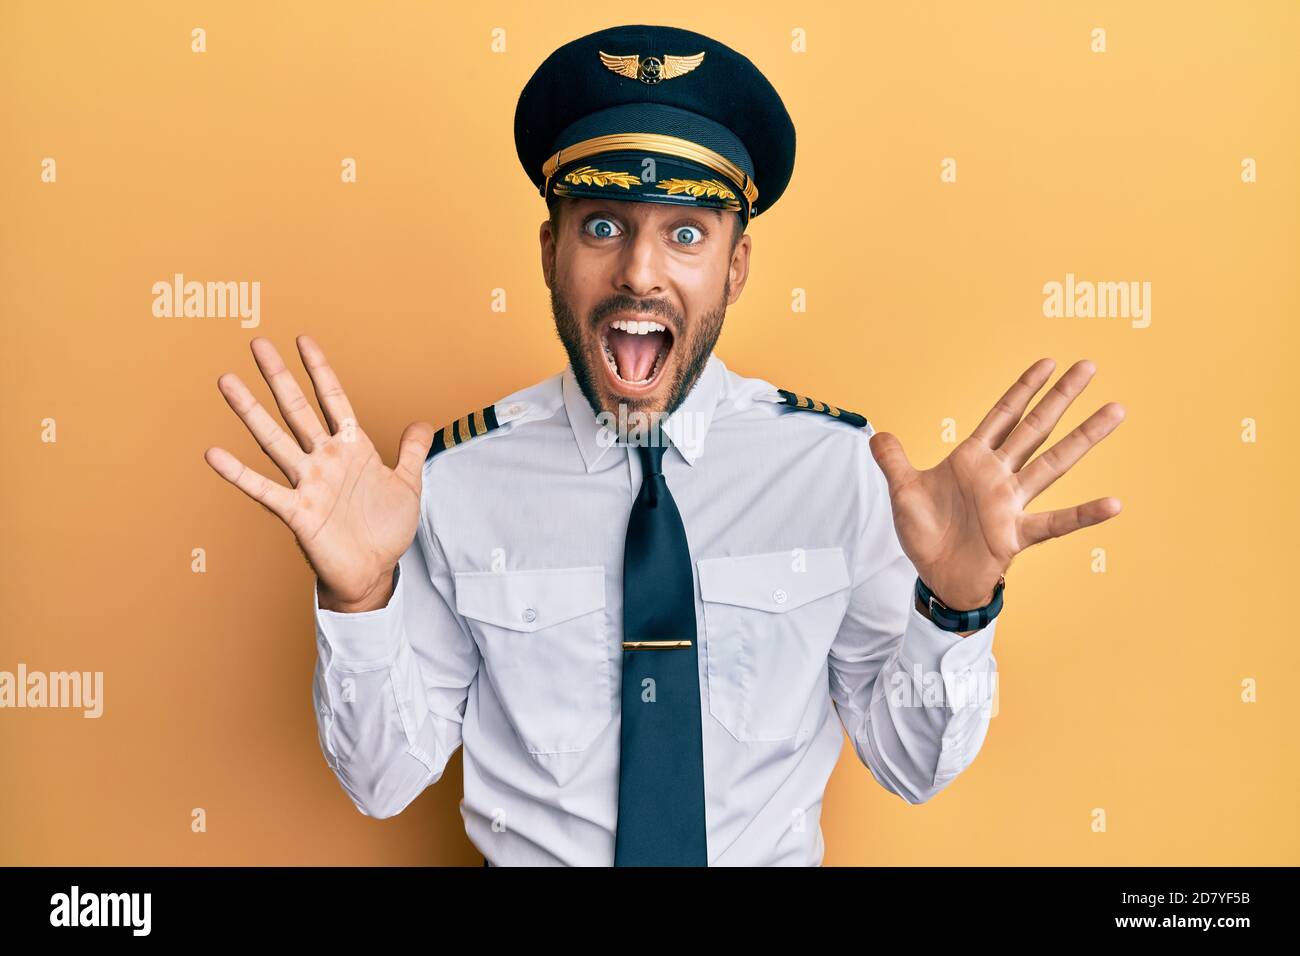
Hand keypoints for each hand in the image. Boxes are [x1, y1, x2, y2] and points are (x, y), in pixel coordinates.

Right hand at [203, 335, 434, 611]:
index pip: (334, 400)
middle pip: (298, 410)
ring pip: (275, 440)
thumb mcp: (407, 485)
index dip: (320, 371)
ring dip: (251, 411)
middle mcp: (325, 460)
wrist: (373, 572)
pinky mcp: (298, 512)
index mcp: (352, 450)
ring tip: (227, 382)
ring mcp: (308, 483)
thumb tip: (422, 423)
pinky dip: (239, 473)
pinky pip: (265, 489)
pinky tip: (214, 454)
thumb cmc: (385, 530)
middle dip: (279, 377)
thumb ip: (410, 452)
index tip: (303, 340)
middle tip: (257, 343)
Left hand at [869, 358, 1124, 610]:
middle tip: (1089, 366)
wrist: (935, 577)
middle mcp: (998, 476)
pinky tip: (1113, 504)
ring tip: (1115, 411)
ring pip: (1053, 463)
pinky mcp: (1015, 534)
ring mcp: (1011, 503)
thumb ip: (893, 461)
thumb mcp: (903, 492)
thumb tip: (876, 435)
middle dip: (1061, 397)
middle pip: (1035, 428)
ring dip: (1084, 437)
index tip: (1048, 363)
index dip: (1024, 389)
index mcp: (973, 461)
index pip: (1003, 416)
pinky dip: (1083, 514)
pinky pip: (1055, 522)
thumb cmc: (926, 534)